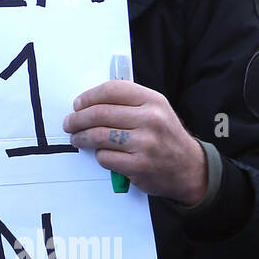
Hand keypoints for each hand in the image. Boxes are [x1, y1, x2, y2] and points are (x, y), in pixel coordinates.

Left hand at [63, 80, 207, 205]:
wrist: (189, 167)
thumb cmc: (165, 136)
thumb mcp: (155, 110)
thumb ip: (128, 102)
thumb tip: (89, 102)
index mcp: (153, 101)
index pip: (112, 90)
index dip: (89, 96)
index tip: (78, 104)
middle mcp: (151, 119)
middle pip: (100, 113)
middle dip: (77, 119)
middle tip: (70, 123)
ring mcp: (146, 144)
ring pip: (99, 136)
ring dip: (81, 137)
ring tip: (77, 138)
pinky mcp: (139, 166)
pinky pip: (105, 157)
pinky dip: (98, 156)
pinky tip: (101, 154)